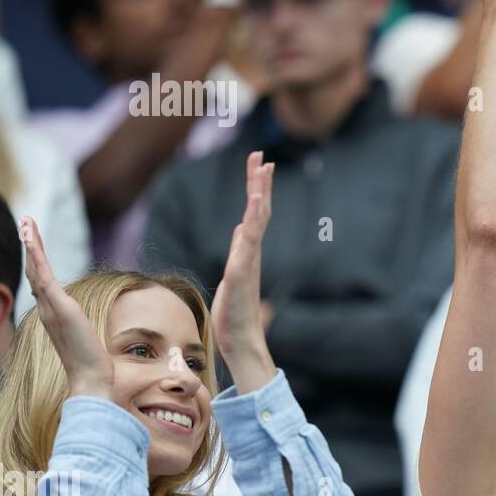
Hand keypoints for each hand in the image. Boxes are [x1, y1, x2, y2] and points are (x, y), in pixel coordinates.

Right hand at [20, 216, 112, 398]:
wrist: (90, 376)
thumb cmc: (90, 361)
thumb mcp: (84, 335)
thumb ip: (79, 325)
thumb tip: (81, 319)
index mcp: (52, 314)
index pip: (40, 282)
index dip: (35, 262)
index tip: (32, 244)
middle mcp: (47, 309)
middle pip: (34, 271)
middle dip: (30, 246)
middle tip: (25, 223)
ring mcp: (51, 307)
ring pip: (36, 269)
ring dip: (31, 244)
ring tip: (26, 222)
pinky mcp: (60, 306)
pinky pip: (44, 275)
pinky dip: (37, 256)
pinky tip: (31, 239)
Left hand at [211, 151, 276, 391]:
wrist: (240, 339)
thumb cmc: (235, 311)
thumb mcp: (232, 273)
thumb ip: (239, 249)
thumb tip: (241, 227)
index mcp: (248, 251)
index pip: (254, 213)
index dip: (256, 188)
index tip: (258, 163)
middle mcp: (251, 252)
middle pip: (259, 210)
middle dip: (259, 183)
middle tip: (262, 156)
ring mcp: (248, 262)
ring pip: (257, 222)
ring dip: (260, 195)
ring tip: (263, 171)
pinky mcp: (241, 272)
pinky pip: (249, 242)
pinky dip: (254, 222)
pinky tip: (254, 206)